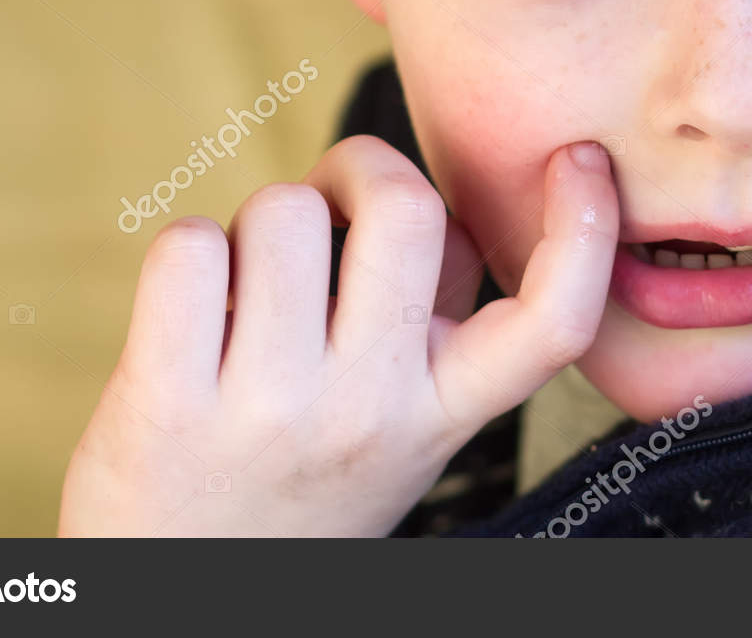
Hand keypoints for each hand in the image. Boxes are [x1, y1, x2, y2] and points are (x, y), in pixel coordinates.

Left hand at [58, 135, 616, 535]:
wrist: (191, 592)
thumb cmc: (301, 476)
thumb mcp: (404, 422)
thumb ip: (436, 320)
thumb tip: (441, 203)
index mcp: (442, 410)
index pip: (551, 323)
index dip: (583, 228)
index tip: (579, 159)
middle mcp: (370, 410)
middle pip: (405, 208)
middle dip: (361, 169)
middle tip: (330, 202)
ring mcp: (269, 409)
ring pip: (283, 210)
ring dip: (259, 223)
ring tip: (248, 285)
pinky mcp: (167, 403)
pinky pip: (189, 246)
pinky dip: (188, 250)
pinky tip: (194, 305)